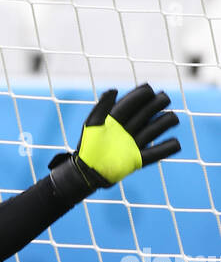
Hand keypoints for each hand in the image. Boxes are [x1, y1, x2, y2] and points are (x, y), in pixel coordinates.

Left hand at [49, 84, 179, 198]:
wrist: (85, 172)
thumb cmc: (87, 148)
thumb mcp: (92, 125)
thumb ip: (102, 108)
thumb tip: (115, 89)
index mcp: (115, 120)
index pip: (130, 105)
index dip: (139, 95)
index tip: (149, 89)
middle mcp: (127, 130)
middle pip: (145, 114)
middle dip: (156, 104)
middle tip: (165, 99)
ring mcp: (132, 145)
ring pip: (152, 131)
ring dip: (164, 123)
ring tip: (173, 118)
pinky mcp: (136, 160)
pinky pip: (154, 154)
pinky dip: (165, 149)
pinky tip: (176, 143)